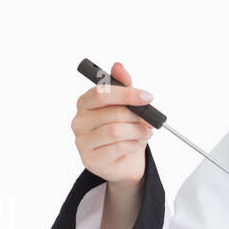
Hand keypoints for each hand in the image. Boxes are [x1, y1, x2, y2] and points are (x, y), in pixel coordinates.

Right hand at [70, 60, 153, 186]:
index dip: (127, 94)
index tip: (147, 97)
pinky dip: (133, 145)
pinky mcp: (90, 159)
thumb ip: (123, 86)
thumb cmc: (124, 130)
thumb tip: (118, 66)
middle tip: (149, 121)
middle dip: (137, 117)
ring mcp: (82, 142)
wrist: (125, 161)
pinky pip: (117, 148)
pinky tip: (136, 144)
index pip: (102, 93)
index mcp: (85, 103)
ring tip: (145, 133)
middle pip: (113, 113)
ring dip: (138, 131)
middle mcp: (79, 121)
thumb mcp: (127, 106)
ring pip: (115, 131)